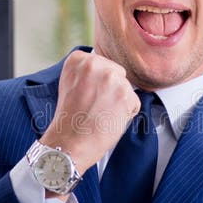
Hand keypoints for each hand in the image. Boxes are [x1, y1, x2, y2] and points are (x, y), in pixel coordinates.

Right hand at [39, 50, 139, 176]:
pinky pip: (134, 102)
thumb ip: (86, 72)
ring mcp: (112, 79)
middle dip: (110, 89)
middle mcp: (95, 64)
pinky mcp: (126, 95)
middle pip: (116, 73)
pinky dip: (126, 113)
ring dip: (119, 101)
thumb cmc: (69, 119)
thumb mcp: (69, 84)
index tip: (86, 94)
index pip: (101, 64)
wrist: (69, 142)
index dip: (96, 83)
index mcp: (78, 59)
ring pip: (125, 87)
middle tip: (95, 106)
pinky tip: (109, 120)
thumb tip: (105, 68)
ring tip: (101, 114)